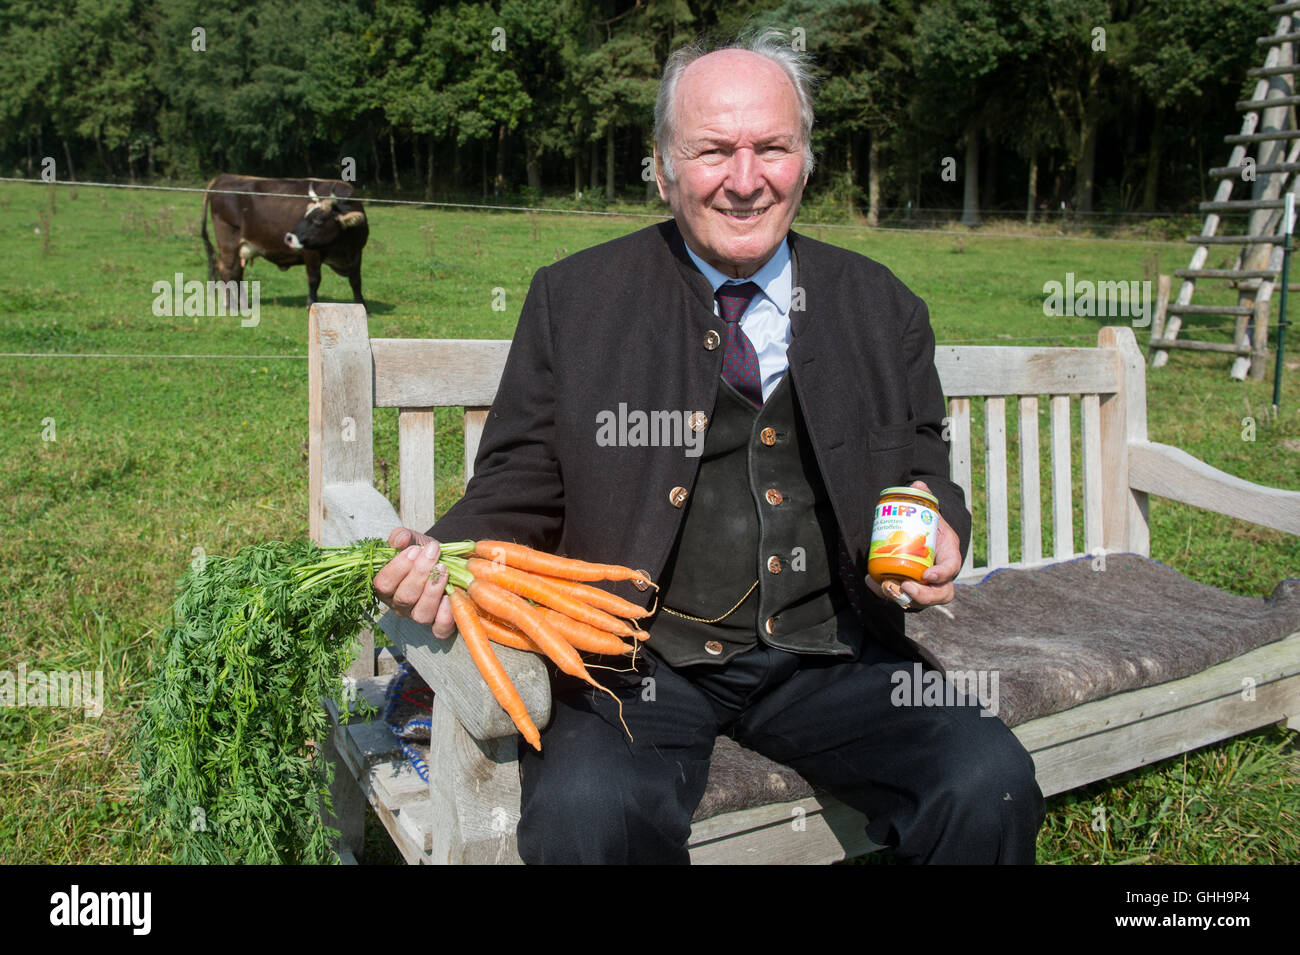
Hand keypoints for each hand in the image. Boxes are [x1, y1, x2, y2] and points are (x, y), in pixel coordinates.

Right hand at [372, 527, 455, 638]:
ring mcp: (419, 617)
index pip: (383, 584)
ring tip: (443, 569)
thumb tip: (399, 540)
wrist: (450, 563)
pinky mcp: (439, 625)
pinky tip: (451, 595)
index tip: (416, 549)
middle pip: (404, 597)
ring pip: (421, 613)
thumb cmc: (426, 553)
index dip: (398, 567)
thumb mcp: (414, 541)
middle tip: (433, 553)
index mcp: (387, 588)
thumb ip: (402, 537)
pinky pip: (439, 628)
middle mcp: (400, 606)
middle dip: (420, 573)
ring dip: (433, 590)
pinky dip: (445, 614)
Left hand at [864, 480, 958, 609]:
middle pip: (940, 594)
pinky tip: (871, 582)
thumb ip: (924, 498)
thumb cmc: (928, 525)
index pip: (951, 569)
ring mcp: (926, 586)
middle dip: (924, 595)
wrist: (923, 536)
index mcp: (949, 555)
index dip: (942, 575)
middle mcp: (940, 576)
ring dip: (900, 597)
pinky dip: (884, 592)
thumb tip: (918, 483)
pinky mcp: (909, 589)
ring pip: (919, 601)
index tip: (927, 575)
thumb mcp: (930, 511)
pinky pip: (899, 597)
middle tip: (906, 586)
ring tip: (884, 587)